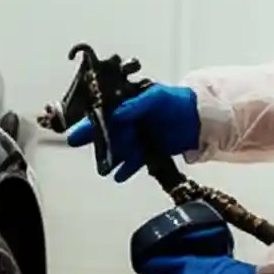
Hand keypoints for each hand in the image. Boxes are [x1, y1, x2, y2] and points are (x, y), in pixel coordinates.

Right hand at [66, 84, 198, 182]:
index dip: (89, 124)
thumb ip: (135, 106)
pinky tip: (119, 175)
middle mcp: (131, 121)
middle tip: (80, 149)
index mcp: (129, 105)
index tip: (75, 134)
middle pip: (108, 133)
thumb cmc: (175, 101)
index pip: (104, 114)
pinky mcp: (150, 149)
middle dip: (96, 141)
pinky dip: (127, 168)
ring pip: (120, 148)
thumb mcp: (154, 98)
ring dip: (110, 157)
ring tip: (102, 168)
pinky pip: (135, 160)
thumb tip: (116, 116)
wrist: (199, 117)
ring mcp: (140, 136)